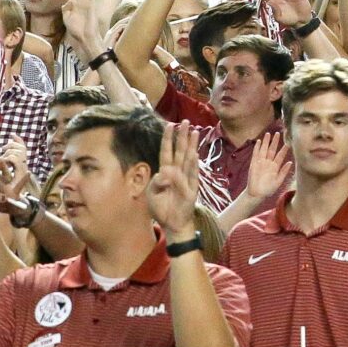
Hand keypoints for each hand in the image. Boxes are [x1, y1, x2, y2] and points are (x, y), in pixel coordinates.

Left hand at [145, 121, 204, 240]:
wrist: (172, 224)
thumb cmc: (161, 208)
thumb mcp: (152, 194)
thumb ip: (157, 182)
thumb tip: (165, 172)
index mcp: (166, 172)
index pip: (167, 152)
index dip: (168, 139)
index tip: (170, 125)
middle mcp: (177, 173)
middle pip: (179, 151)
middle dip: (182, 136)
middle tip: (186, 122)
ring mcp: (186, 180)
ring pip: (188, 159)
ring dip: (191, 146)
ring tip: (194, 132)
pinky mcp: (191, 190)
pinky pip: (192, 176)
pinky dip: (193, 166)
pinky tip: (195, 154)